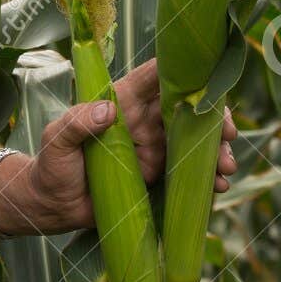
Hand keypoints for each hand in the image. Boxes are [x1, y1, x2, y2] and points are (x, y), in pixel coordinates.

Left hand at [0, 58, 240, 233]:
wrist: (53, 207)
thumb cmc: (51, 165)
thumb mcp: (56, 139)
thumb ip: (77, 122)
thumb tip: (109, 110)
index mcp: (121, 100)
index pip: (156, 76)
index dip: (184, 74)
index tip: (209, 84)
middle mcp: (143, 119)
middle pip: (187, 108)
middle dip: (213, 117)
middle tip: (229, 135)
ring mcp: (154, 146)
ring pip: (195, 139)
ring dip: (216, 149)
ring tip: (226, 168)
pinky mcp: (158, 173)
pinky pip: (190, 169)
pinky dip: (208, 175)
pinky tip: (219, 186)